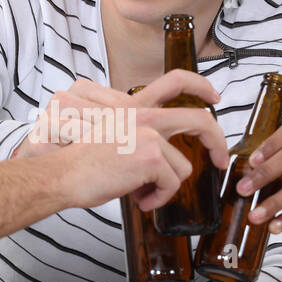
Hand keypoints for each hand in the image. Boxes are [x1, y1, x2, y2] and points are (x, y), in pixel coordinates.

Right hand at [41, 71, 229, 211]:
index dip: (200, 86)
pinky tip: (138, 200)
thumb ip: (137, 139)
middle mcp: (144, 114)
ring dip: (165, 188)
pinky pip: (172, 185)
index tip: (213, 100)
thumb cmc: (77, 162)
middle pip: (199, 120)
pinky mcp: (152, 157)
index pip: (174, 81)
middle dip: (217, 141)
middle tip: (220, 159)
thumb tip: (158, 161)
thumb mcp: (109, 138)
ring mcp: (149, 134)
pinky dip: (158, 199)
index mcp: (133, 106)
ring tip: (142, 194)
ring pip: (183, 167)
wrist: (61, 174)